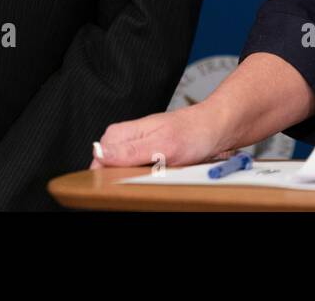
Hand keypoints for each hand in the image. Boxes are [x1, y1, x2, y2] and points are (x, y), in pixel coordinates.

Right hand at [91, 102, 232, 169]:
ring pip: (124, 174)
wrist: (216, 128)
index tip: (119, 185)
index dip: (104, 177)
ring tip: (159, 175)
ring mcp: (137, 149)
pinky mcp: (149, 157)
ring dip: (139, 180)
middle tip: (147, 178)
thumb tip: (100, 154)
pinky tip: (162, 177)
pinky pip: (139, 174)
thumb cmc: (193, 131)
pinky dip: (149, 179)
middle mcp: (126, 140)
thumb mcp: (161, 144)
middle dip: (123, 179)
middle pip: (109, 169)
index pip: (98, 161)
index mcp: (121, 133)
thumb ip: (129, 151)